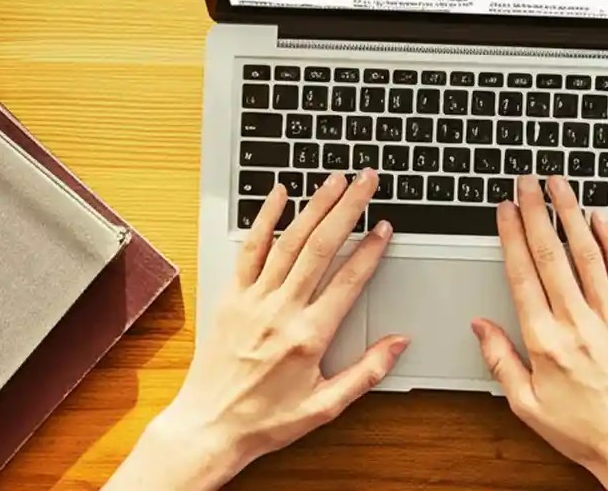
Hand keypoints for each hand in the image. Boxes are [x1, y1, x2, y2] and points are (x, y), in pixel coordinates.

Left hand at [106, 169, 405, 490]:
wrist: (209, 427)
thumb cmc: (266, 420)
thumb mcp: (327, 406)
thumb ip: (367, 372)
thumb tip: (398, 342)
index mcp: (308, 337)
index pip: (348, 280)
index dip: (370, 249)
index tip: (385, 227)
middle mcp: (280, 311)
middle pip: (321, 247)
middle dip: (348, 208)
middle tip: (366, 181)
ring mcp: (252, 300)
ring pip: (288, 241)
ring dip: (314, 205)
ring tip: (334, 180)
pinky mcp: (231, 297)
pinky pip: (249, 250)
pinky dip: (265, 218)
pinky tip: (278, 194)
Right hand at [472, 175, 607, 490]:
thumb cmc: (582, 430)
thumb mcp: (526, 405)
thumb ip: (500, 360)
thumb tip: (480, 324)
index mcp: (546, 342)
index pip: (523, 275)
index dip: (511, 236)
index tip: (504, 210)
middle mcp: (578, 325)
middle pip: (552, 255)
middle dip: (536, 212)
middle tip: (526, 182)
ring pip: (588, 255)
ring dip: (571, 215)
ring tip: (560, 186)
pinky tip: (601, 218)